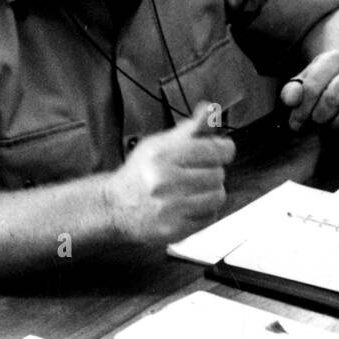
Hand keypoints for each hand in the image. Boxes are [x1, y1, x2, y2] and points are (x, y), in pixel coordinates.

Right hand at [105, 103, 234, 244]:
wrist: (115, 207)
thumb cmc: (141, 173)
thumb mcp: (160, 143)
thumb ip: (190, 128)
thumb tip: (211, 109)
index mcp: (162, 155)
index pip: (213, 150)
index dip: (224, 148)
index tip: (222, 150)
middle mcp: (164, 181)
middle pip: (218, 173)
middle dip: (212, 170)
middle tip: (198, 172)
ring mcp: (170, 208)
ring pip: (218, 196)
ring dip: (211, 191)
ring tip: (195, 189)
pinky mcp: (175, 229)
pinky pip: (210, 217)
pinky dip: (205, 211)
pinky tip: (189, 205)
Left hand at [279, 52, 338, 135]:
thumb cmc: (323, 82)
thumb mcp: (305, 80)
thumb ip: (292, 90)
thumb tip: (290, 100)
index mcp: (334, 59)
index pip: (312, 87)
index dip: (300, 110)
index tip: (295, 124)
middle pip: (332, 100)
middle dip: (318, 117)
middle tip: (314, 121)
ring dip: (332, 125)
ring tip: (327, 122)